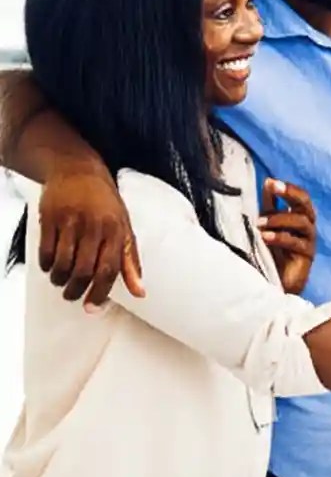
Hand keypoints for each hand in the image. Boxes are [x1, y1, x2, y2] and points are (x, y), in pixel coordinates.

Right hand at [39, 160, 144, 309]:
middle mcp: (95, 226)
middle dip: (77, 290)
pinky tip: (50, 266)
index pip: (109, 270)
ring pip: (63, 263)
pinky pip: (45, 250)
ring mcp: (71, 221)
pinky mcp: (50, 217)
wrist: (79, 169)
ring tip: (62, 281)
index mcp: (117, 231)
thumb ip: (130, 261)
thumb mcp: (125, 228)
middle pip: (84, 270)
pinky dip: (46, 265)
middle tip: (73, 295)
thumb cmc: (105, 203)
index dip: (100, 293)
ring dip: (60, 279)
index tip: (93, 307)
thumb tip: (140, 291)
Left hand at [259, 178, 315, 294]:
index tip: (270, 182)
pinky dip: (280, 237)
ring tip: (259, 223)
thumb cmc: (270, 253)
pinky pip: (296, 242)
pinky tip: (265, 237)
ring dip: (279, 218)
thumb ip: (269, 206)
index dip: (288, 188)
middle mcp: (306, 226)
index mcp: (298, 217)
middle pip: (305, 204)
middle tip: (275, 187)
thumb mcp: (267, 226)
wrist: (274, 284)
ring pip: (301, 221)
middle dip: (290, 193)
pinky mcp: (307, 256)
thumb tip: (267, 182)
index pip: (299, 197)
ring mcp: (309, 241)